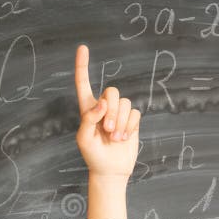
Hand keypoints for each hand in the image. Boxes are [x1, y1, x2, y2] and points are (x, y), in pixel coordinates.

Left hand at [74, 44, 140, 179]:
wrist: (110, 170)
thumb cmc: (93, 156)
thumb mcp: (84, 139)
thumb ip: (89, 119)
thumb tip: (102, 103)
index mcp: (87, 109)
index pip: (84, 83)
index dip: (83, 66)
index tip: (83, 48)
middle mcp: (103, 107)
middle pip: (112, 91)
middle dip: (112, 111)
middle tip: (107, 130)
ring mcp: (118, 113)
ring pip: (125, 103)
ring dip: (120, 123)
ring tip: (115, 139)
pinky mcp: (131, 120)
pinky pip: (135, 113)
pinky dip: (129, 127)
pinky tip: (124, 138)